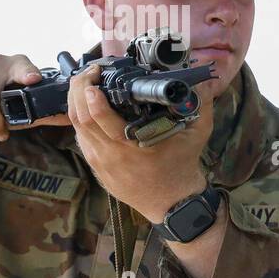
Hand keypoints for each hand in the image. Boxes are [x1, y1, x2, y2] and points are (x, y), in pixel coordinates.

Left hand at [68, 64, 213, 222]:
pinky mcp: (96, 167)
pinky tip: (87, 107)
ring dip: (75, 103)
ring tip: (84, 85)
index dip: (91, 94)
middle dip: (77, 90)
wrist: (173, 203)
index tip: (96, 76)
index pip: (100, 117)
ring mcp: (101, 162)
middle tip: (87, 74)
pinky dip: (80, 119)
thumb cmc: (183, 167)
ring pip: (76, 127)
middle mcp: (112, 154)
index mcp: (134, 145)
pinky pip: (81, 139)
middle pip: (80, 117)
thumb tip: (204, 80)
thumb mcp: (197, 134)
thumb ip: (201, 104)